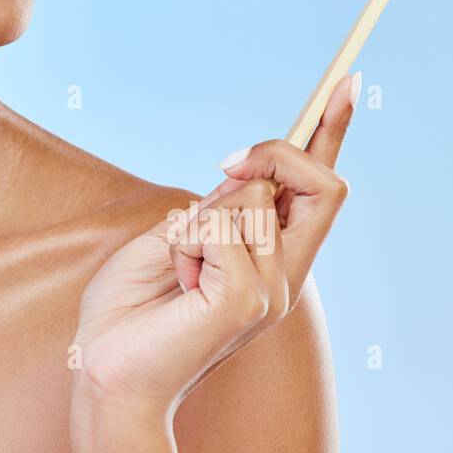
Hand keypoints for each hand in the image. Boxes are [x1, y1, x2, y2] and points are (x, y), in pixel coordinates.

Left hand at [72, 70, 358, 421]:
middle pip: (322, 183)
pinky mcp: (245, 300)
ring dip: (195, 217)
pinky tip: (175, 281)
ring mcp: (273, 291)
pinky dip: (182, 240)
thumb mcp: (172, 238)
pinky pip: (214, 226)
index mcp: (271, 260)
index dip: (332, 133)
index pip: (318, 191)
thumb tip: (245, 174)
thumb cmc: (131, 310)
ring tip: (176, 267)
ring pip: (249, 197)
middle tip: (222, 167)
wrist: (104, 370)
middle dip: (275, 155)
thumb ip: (216, 210)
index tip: (347, 82)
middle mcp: (285, 275)